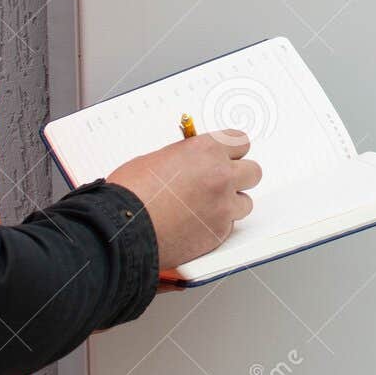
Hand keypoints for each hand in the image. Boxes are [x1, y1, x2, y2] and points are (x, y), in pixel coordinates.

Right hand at [105, 131, 261, 268]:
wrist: (122, 229)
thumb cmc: (130, 193)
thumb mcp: (157, 158)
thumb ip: (186, 157)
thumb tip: (193, 160)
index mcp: (206, 150)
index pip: (240, 141)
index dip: (231, 151)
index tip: (226, 156)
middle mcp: (221, 175)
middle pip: (253, 171)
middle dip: (238, 176)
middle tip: (221, 182)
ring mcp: (223, 206)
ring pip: (245, 202)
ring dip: (230, 204)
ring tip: (206, 207)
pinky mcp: (219, 233)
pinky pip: (229, 226)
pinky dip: (216, 225)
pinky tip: (196, 225)